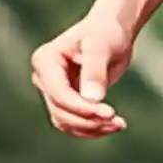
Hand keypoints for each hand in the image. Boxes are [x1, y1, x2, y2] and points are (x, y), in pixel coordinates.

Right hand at [31, 14, 134, 138]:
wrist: (110, 33)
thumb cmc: (105, 33)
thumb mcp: (101, 46)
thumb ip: (95, 70)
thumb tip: (92, 100)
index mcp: (45, 60)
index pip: (58, 93)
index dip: (81, 107)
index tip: (109, 113)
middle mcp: (43, 78)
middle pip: (60, 111)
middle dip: (89, 120)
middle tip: (118, 121)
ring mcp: (52, 92)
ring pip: (66, 123)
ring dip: (92, 128)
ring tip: (119, 124)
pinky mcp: (64, 103)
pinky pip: (74, 125)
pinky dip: (93, 129)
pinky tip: (114, 125)